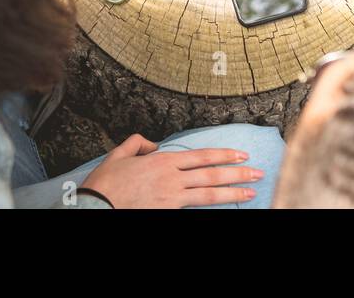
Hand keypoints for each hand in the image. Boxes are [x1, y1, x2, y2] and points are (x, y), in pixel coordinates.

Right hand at [81, 134, 264, 208]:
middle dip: (237, 172)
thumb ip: (138, 143)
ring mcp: (172, 195)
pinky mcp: (168, 210)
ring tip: (251, 190)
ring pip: (210, 191)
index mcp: (162, 160)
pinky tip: (227, 205)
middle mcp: (172, 176)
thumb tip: (153, 144)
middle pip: (211, 173)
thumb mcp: (118, 154)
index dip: (223, 155)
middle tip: (257, 172)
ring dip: (233, 190)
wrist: (96, 207)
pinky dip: (213, 205)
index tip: (241, 155)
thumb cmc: (105, 184)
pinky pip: (196, 207)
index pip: (201, 156)